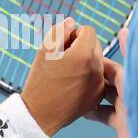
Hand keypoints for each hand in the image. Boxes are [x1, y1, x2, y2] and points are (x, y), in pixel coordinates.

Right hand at [20, 17, 104, 136]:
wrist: (39, 115)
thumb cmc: (39, 81)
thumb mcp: (44, 51)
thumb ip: (60, 31)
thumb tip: (72, 23)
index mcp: (84, 55)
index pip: (89, 31)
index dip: (74, 34)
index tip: (62, 46)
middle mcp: (96, 68)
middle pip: (95, 45)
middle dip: (81, 47)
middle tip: (62, 60)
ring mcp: (98, 84)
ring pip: (97, 62)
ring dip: (84, 62)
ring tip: (66, 74)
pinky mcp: (97, 96)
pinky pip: (97, 78)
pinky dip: (87, 77)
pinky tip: (71, 85)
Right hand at [83, 27, 137, 137]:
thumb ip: (130, 54)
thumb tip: (125, 29)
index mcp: (132, 87)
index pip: (113, 72)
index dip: (98, 66)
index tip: (82, 59)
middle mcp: (129, 104)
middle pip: (107, 93)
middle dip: (92, 87)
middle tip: (73, 82)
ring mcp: (128, 125)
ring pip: (105, 116)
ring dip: (90, 112)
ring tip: (74, 108)